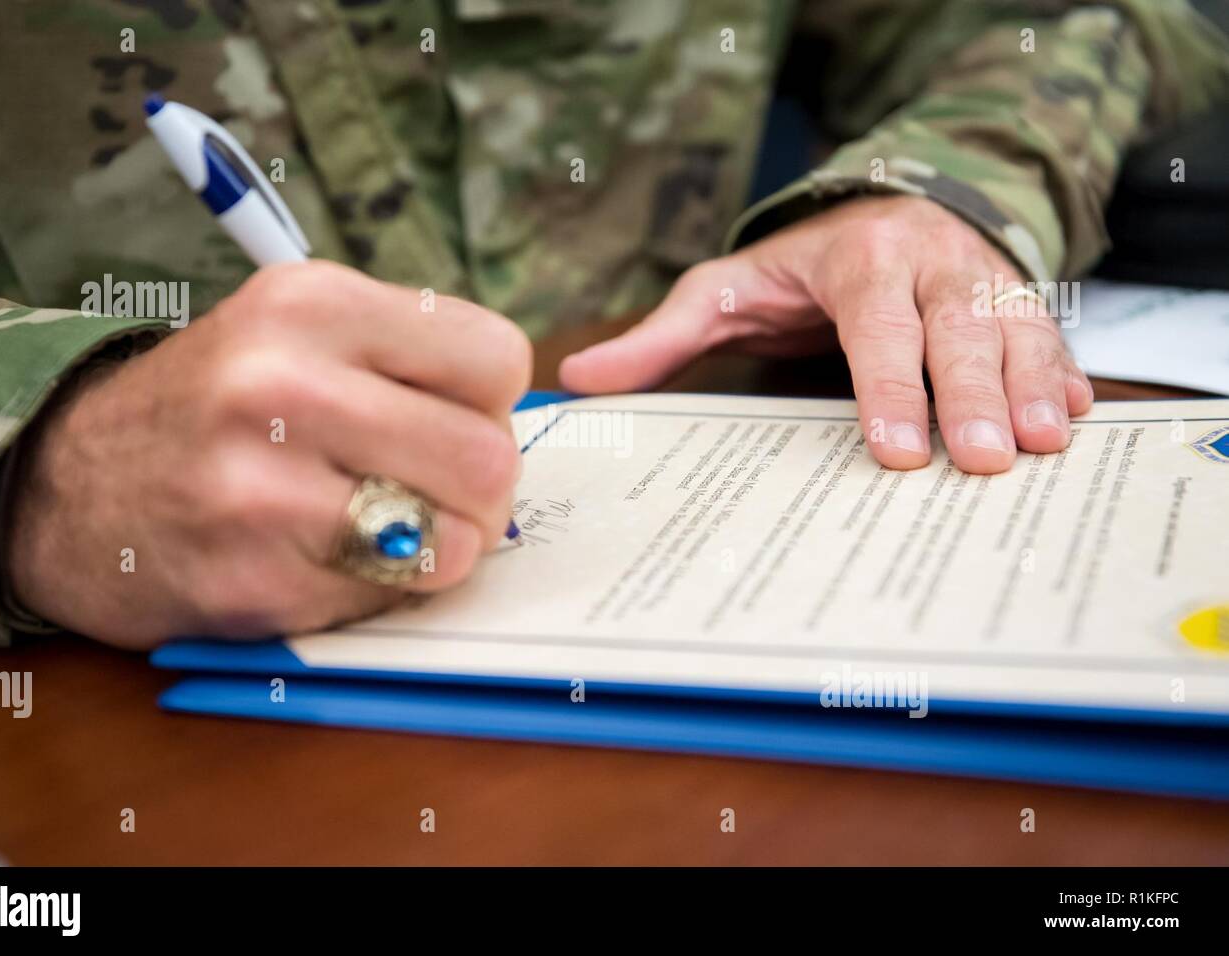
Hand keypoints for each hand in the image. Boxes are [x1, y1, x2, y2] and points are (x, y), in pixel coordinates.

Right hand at [6, 261, 531, 648]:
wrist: (64, 487)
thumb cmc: (211, 409)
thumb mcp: (294, 331)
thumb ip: (406, 358)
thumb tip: (517, 425)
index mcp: (312, 303)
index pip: (499, 359)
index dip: (490, 403)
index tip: (446, 419)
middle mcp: (284, 384)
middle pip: (492, 457)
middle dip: (482, 490)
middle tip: (433, 492)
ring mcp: (263, 489)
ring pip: (458, 538)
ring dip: (441, 547)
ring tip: (387, 529)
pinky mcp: (253, 581)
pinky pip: (393, 596)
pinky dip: (381, 590)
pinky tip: (323, 562)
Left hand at [561, 196, 1092, 473]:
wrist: (887, 208)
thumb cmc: (799, 266)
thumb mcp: (723, 290)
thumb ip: (662, 337)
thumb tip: (580, 378)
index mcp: (859, 263)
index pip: (877, 326)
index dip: (889, 385)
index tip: (896, 446)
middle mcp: (930, 265)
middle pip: (956, 331)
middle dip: (973, 395)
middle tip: (982, 460)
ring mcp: (980, 280)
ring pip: (1015, 331)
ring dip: (1032, 387)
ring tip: (1043, 445)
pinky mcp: (1013, 301)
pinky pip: (1048, 335)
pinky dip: (1064, 373)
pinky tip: (1078, 415)